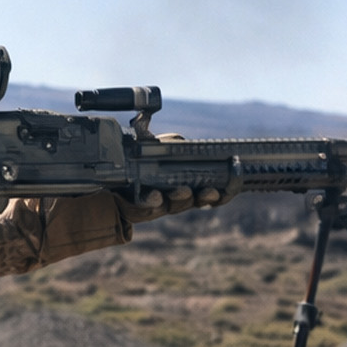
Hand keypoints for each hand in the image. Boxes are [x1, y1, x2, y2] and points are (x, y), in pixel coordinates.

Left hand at [117, 132, 237, 221]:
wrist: (117, 181)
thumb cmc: (144, 165)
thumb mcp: (160, 148)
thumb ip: (172, 142)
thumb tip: (183, 141)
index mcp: (189, 185)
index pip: (212, 192)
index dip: (222, 194)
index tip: (230, 189)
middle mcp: (178, 197)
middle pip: (197, 201)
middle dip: (205, 196)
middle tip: (211, 191)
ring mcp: (161, 202)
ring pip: (176, 204)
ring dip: (181, 196)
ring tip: (183, 190)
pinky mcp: (142, 205)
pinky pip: (149, 204)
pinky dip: (153, 200)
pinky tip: (155, 195)